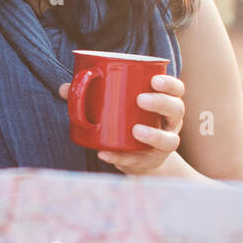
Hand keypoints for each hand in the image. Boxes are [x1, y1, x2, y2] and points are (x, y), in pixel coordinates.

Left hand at [59, 74, 185, 174]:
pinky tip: (108, 154)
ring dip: (153, 135)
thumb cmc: (124, 121)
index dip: (169, 84)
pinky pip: (142, 161)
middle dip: (161, 103)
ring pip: (170, 140)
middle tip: (140, 100)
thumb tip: (65, 88)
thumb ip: (89, 95)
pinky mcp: (151, 162)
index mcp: (162, 103)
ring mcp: (163, 144)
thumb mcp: (112, 106)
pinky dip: (124, 158)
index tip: (153, 80)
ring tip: (136, 131)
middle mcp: (169, 123)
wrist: (135, 156)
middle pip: (176, 110)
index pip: (176, 90)